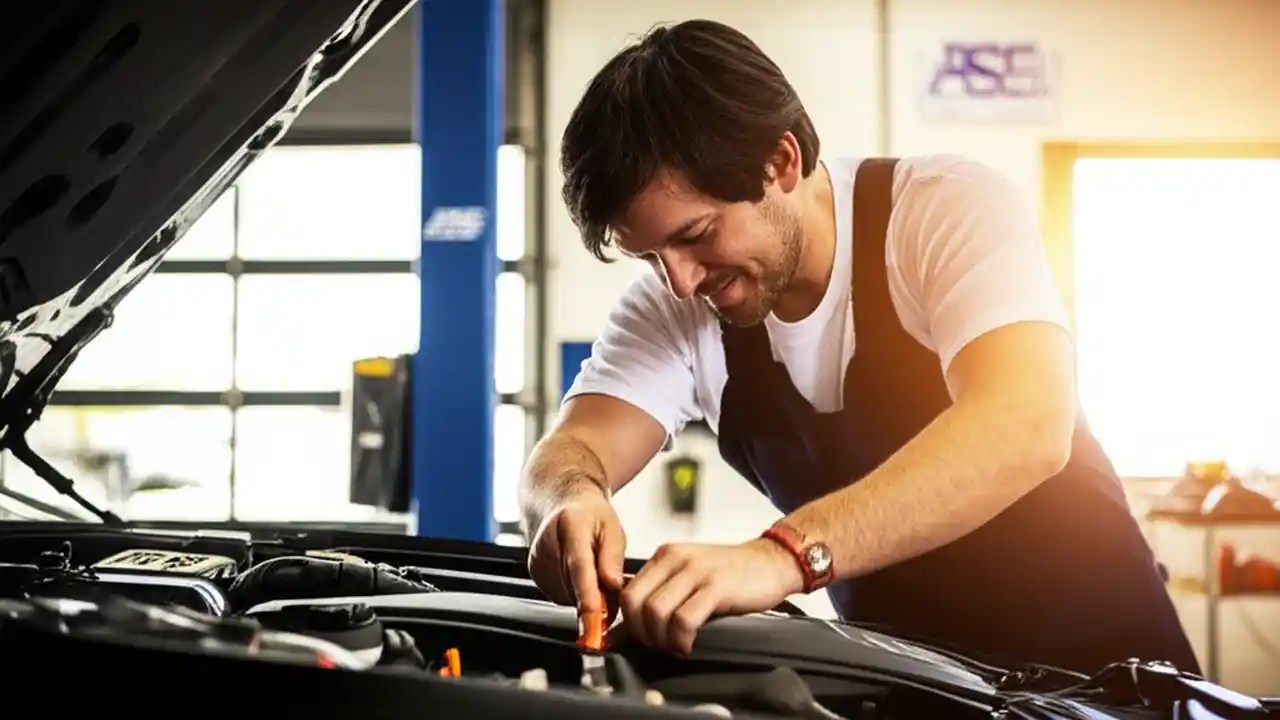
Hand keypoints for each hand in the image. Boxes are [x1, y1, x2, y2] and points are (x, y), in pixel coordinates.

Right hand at [526, 489, 625, 619]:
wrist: (561, 503)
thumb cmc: (590, 514)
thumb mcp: (612, 526)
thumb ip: (613, 556)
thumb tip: (612, 587)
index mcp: (570, 526)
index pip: (579, 570)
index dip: (588, 601)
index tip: (595, 627)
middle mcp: (547, 546)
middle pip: (575, 589)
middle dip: (599, 596)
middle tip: (611, 580)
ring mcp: (537, 563)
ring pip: (569, 598)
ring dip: (587, 595)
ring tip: (593, 569)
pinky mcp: (535, 576)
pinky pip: (562, 598)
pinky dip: (576, 594)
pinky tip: (580, 574)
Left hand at [615, 538, 803, 655]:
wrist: (771, 562)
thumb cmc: (729, 574)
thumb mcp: (688, 578)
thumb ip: (657, 597)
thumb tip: (622, 631)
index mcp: (665, 555)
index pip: (626, 590)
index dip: (625, 622)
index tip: (636, 638)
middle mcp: (676, 559)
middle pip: (635, 603)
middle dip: (641, 633)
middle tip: (657, 645)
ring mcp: (696, 571)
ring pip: (656, 612)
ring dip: (661, 639)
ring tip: (676, 646)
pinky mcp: (716, 586)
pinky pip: (684, 620)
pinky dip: (681, 640)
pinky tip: (689, 644)